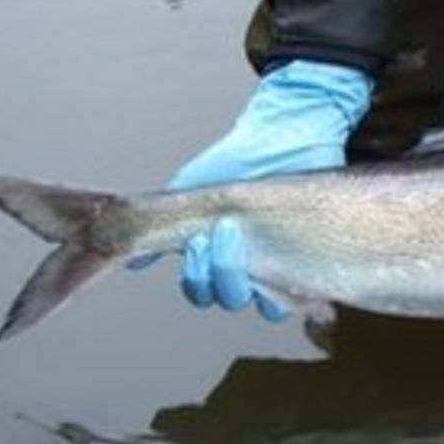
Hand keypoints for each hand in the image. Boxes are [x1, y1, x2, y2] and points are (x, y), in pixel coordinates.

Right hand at [135, 60, 372, 318]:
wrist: (283, 139)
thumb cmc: (238, 160)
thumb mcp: (191, 187)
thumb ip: (162, 223)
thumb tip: (133, 257)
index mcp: (218, 257)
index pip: (201, 290)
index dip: (198, 276)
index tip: (197, 241)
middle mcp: (249, 268)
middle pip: (229, 298)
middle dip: (222, 270)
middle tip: (224, 232)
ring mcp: (281, 266)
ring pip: (264, 304)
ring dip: (254, 275)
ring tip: (251, 239)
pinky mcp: (310, 263)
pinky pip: (302, 295)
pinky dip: (292, 285)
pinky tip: (284, 260)